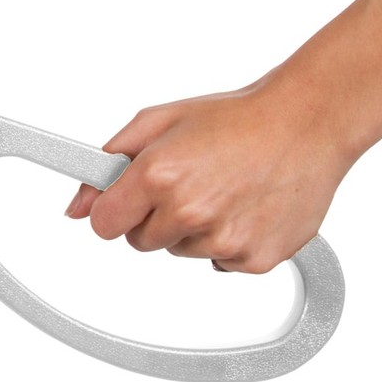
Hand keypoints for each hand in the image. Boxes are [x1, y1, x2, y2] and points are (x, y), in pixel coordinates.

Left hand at [63, 73, 352, 273]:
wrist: (306, 123)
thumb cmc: (236, 119)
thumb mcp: (158, 121)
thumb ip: (107, 164)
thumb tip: (75, 208)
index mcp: (158, 176)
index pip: (104, 225)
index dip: (114, 209)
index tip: (125, 200)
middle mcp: (189, 211)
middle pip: (139, 241)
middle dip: (152, 216)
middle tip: (185, 183)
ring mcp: (225, 240)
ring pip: (180, 251)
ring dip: (192, 228)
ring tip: (220, 189)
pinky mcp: (255, 259)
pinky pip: (220, 263)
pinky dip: (228, 242)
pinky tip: (244, 207)